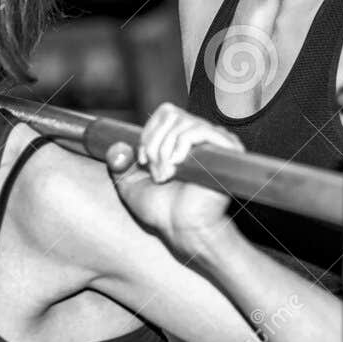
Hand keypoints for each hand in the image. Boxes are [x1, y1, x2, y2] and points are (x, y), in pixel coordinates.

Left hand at [106, 104, 242, 254]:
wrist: (181, 228)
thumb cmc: (163, 211)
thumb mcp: (130, 184)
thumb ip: (120, 162)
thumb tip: (115, 145)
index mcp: (181, 139)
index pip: (164, 113)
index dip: (148, 133)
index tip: (143, 161)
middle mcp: (200, 136)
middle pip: (171, 114)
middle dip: (154, 144)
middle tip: (156, 173)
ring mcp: (215, 142)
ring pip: (183, 123)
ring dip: (165, 151)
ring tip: (166, 176)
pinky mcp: (227, 149)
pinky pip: (199, 130)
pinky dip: (181, 145)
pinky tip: (177, 166)